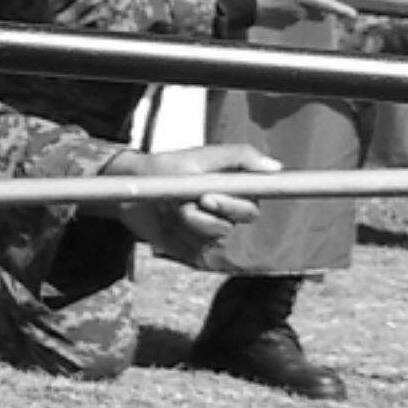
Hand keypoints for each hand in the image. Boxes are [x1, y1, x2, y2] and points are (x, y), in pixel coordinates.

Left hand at [103, 139, 277, 257]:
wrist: (132, 189)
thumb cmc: (166, 168)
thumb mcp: (201, 155)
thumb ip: (240, 157)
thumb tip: (275, 167)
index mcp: (236, 193)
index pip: (250, 208)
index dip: (232, 206)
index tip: (206, 198)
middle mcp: (227, 215)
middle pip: (231, 226)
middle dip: (205, 216)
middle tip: (183, 202)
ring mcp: (210, 234)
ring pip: (208, 238)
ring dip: (184, 222)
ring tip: (169, 205)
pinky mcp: (194, 250)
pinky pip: (192, 251)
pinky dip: (174, 236)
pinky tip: (166, 222)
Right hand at [245, 0, 357, 29]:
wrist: (245, 4)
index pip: (328, 5)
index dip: (342, 10)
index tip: (353, 15)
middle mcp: (301, 12)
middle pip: (317, 11)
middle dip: (316, 5)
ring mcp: (292, 21)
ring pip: (304, 14)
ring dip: (300, 7)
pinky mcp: (282, 26)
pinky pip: (291, 18)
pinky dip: (287, 12)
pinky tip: (275, 5)